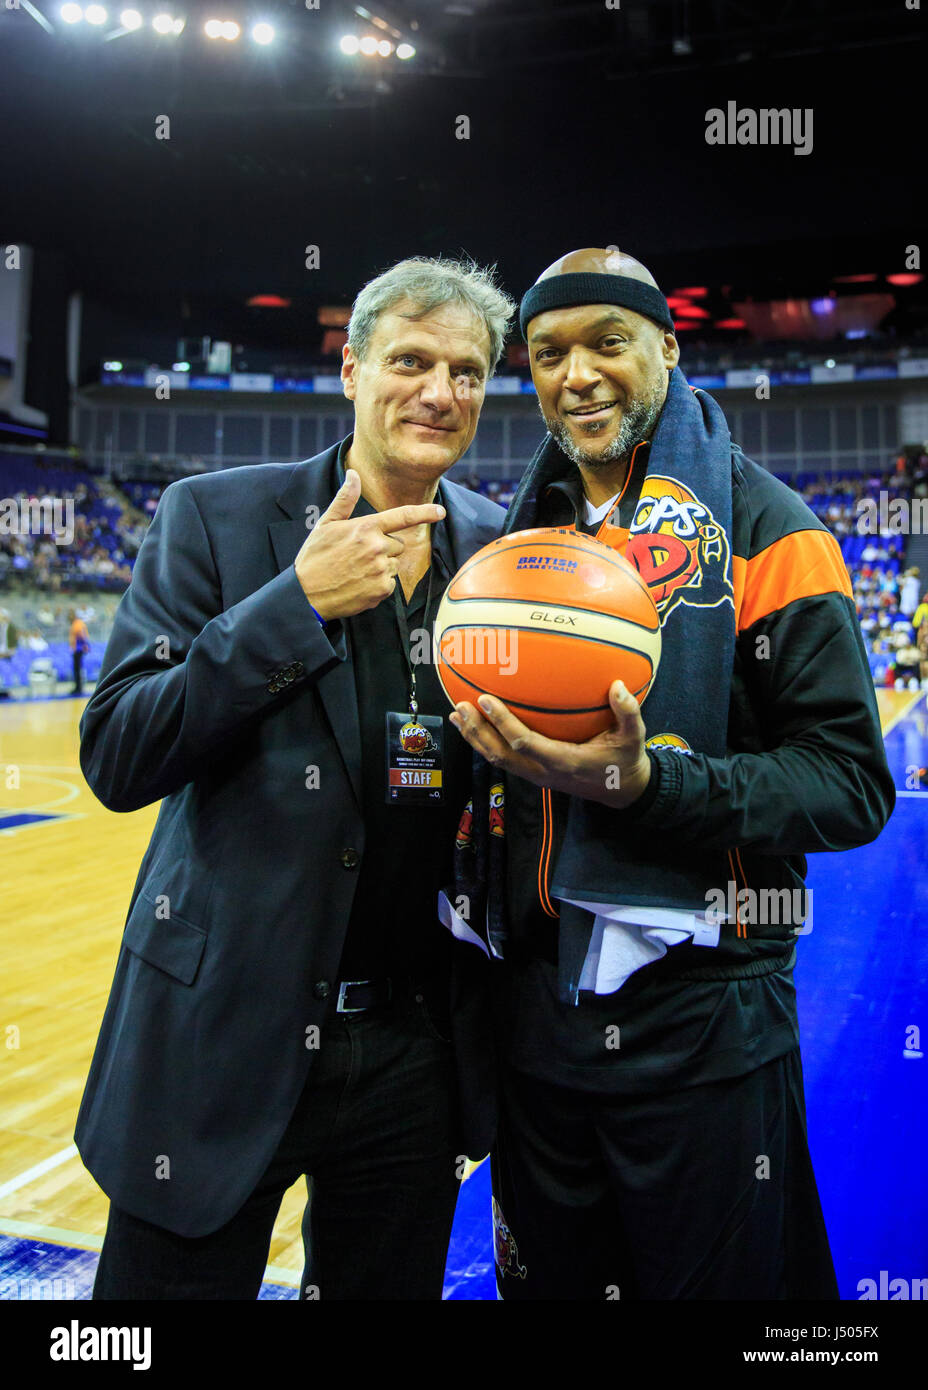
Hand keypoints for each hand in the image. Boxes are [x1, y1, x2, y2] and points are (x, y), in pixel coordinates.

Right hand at [294, 469, 444, 620]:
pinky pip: (390, 584)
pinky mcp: (382, 590)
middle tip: (357, 556)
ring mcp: (381, 570)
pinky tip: (358, 585)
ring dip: (381, 568)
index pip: (402, 516)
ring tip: (355, 572)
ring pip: (394, 565)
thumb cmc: (314, 557)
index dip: (425, 512)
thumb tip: (353, 474)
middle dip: (384, 549)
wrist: (306, 594)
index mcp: (366, 527)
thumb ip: (345, 499)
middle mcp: (377, 547)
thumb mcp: (326, 524)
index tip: (441, 511)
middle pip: (397, 545)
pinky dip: (378, 586)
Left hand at [449, 679, 651, 808]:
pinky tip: (475, 726)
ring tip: (457, 715)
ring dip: (476, 738)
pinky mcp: (534, 773)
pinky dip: (485, 743)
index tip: (486, 700)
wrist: (621, 791)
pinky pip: (504, 759)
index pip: (525, 744)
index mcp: (565, 762)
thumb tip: (618, 685)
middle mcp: (544, 772)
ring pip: (498, 760)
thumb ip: (628, 712)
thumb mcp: (634, 738)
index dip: (503, 724)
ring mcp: (537, 775)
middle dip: (478, 732)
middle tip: (461, 705)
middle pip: (501, 755)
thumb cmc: (625, 760)